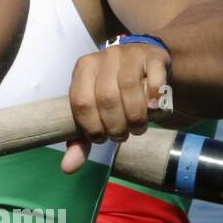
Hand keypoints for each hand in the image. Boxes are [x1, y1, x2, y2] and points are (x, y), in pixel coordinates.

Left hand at [62, 43, 170, 172]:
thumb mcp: (96, 112)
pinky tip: (153, 109)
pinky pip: (155, 78)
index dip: (91, 126)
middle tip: (122, 136)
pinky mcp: (154, 56)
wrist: (146, 66)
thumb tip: (67, 168)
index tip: (101, 138)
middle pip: (106, 98)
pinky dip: (154, 98)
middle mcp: (104, 58)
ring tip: (137, 128)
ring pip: (130, 88)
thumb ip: (81, 139)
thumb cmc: (116, 93)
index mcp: (83, 69)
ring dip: (135, 117)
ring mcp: (129, 54)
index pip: (80, 102)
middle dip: (115, 125)